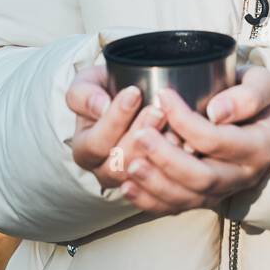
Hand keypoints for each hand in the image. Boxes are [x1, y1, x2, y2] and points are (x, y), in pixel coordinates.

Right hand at [66, 65, 185, 190]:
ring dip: (157, 151)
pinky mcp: (156, 184)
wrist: (129, 95)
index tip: (134, 92)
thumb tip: (100, 106)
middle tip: (157, 110)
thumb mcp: (88, 84)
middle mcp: (104, 170)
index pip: (95, 143)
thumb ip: (84, 94)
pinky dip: (173, 165)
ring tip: (172, 126)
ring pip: (142, 175)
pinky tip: (184, 144)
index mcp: (85, 149)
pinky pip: (163, 185)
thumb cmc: (106, 90)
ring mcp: (130, 179)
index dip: (114, 120)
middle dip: (139, 134)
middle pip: (118, 164)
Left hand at [118, 66, 269, 217]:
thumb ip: (248, 95)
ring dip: (154, 183)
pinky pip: (177, 207)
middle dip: (166, 158)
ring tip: (129, 163)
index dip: (186, 121)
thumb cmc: (259, 95)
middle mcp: (243, 176)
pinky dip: (150, 200)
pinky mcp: (206, 198)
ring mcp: (224, 191)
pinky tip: (127, 186)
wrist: (264, 119)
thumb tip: (216, 112)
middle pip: (201, 177)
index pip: (217, 140)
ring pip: (187, 198)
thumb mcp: (264, 84)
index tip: (161, 95)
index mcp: (259, 147)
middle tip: (139, 135)